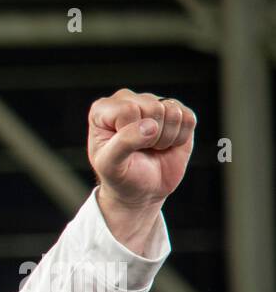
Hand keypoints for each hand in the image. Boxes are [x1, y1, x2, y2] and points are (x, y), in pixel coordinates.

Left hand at [88, 89, 195, 211]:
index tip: (124, 149)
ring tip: (152, 147)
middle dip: (151, 137)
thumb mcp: (110, 165)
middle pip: (154, 108)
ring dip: (166, 138)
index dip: (131, 135)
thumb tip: (151, 125)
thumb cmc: (120, 177)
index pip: (128, 110)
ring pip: (172, 111)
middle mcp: (127, 99)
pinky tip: (166, 144)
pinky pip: (188, 118)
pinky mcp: (176, 111)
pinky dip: (180, 138)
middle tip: (140, 150)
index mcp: (103, 109)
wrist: (141, 191)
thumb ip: (123, 143)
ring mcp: (153, 102)